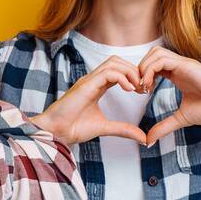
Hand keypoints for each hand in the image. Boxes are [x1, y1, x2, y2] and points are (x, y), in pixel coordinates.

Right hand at [33, 56, 147, 144]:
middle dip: (134, 71)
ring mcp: (88, 80)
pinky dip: (122, 77)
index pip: (118, 70)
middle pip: (117, 61)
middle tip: (143, 88)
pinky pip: (108, 72)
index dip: (133, 76)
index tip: (143, 91)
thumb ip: (124, 130)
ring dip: (130, 72)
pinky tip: (129, 89)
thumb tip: (143, 138)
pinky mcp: (86, 85)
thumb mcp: (105, 128)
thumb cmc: (73, 128)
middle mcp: (92, 80)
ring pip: (114, 62)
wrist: (56, 132)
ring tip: (137, 87)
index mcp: (96, 86)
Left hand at [137, 45, 200, 145]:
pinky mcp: (186, 65)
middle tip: (139, 88)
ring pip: (154, 53)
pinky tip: (150, 86)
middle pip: (151, 54)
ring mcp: (182, 63)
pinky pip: (161, 60)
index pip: (153, 65)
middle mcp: (179, 66)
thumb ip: (164, 127)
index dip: (143, 76)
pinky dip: (150, 70)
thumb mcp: (181, 119)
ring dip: (144, 68)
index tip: (140, 93)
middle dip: (140, 69)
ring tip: (144, 87)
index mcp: (177, 74)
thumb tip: (149, 140)